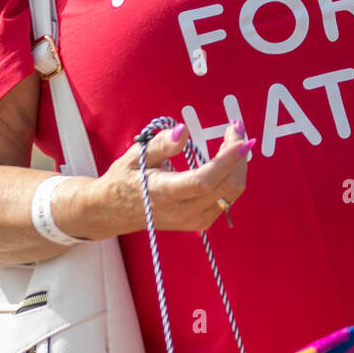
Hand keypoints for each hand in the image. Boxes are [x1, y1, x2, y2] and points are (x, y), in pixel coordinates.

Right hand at [89, 121, 250, 233]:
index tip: (241, 138)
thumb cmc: (123, 179)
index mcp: (164, 193)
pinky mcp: (198, 222)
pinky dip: (231, 177)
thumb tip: (184, 130)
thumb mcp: (135, 156)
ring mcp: (192, 220)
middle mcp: (182, 211)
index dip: (227, 160)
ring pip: (231, 194)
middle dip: (238, 157)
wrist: (112, 212)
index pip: (204, 180)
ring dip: (237, 166)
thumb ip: (162, 144)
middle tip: (235, 130)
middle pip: (226, 187)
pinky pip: (225, 200)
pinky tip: (224, 160)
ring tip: (231, 141)